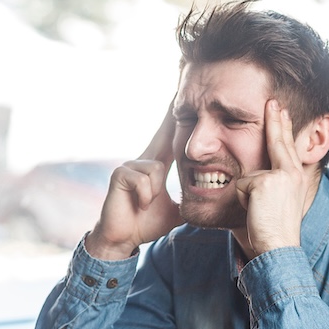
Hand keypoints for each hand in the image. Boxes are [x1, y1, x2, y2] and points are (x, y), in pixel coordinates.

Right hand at [85, 103, 182, 259]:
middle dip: (172, 115)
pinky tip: (139, 204)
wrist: (123, 238)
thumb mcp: (175, 210)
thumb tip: (208, 204)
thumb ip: (188, 201)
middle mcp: (144, 160)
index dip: (177, 121)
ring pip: (157, 168)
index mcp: (157, 166)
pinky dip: (146, 196)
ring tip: (147, 203)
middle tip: (181, 90)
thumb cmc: (146, 223)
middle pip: (163, 133)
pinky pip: (145, 180)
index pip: (171, 139)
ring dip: (156, 191)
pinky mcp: (120, 174)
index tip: (184, 99)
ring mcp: (130, 165)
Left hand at [233, 99, 314, 256]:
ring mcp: (280, 175)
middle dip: (277, 119)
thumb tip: (252, 175)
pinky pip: (241, 185)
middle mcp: (293, 172)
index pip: (286, 145)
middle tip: (274, 100)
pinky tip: (255, 212)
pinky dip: (243, 200)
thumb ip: (271, 183)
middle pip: (278, 141)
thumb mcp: (277, 202)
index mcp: (297, 176)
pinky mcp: (265, 181)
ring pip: (249, 174)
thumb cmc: (274, 231)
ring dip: (248, 194)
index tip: (279, 108)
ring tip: (260, 211)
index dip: (282, 126)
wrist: (278, 247)